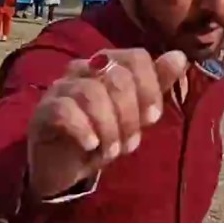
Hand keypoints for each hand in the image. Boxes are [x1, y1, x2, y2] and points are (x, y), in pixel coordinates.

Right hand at [27, 48, 187, 199]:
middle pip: (116, 77)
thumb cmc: (99, 136)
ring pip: (91, 93)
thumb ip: (154, 87)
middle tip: (131, 144)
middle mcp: (82, 70)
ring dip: (108, 127)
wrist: (60, 165)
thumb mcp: (133, 116)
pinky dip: (84, 129)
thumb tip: (180, 57)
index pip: (135, 57)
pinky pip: (64, 109)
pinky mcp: (43, 111)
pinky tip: (91, 146)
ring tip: (111, 152)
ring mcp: (60, 89)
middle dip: (130, 115)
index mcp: (107, 65)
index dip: (150, 87)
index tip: (153, 118)